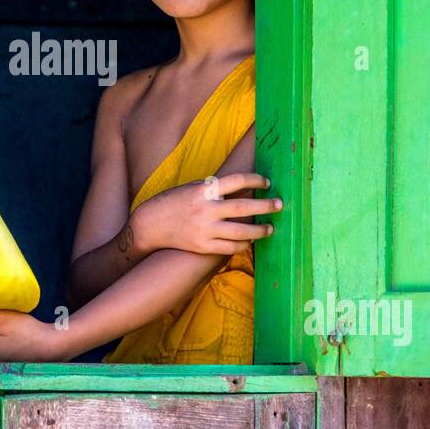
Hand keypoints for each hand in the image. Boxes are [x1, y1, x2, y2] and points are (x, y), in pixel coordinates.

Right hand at [131, 173, 281, 256]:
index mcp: (203, 191)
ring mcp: (204, 230)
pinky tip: (250, 241)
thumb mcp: (193, 188)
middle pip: (243, 208)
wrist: (150, 225)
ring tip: (270, 228)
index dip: (255, 180)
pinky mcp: (202, 247)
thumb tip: (244, 188)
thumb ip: (215, 188)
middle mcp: (205, 210)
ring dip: (259, 230)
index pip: (236, 181)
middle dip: (265, 206)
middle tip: (280, 205)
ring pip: (241, 232)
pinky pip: (229, 248)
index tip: (266, 183)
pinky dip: (243, 245)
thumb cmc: (174, 202)